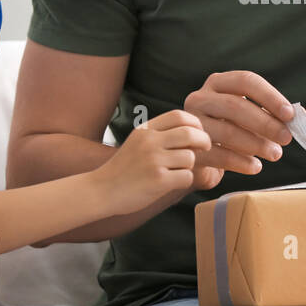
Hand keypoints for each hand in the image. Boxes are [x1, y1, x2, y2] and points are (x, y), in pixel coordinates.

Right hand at [92, 110, 210, 214]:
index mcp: (145, 130)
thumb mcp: (137, 142)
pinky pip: (186, 176)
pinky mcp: (158, 180)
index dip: (195, 123)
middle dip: (204, 141)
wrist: (100, 190)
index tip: (199, 133)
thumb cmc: (124, 169)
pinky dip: (184, 180)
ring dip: (190, 165)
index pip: (179, 115)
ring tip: (178, 170)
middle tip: (204, 148)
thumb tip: (194, 131)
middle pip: (190, 134)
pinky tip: (172, 183)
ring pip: (190, 157)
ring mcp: (153, 161)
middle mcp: (149, 142)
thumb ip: (159, 134)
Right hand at [183, 71, 294, 191]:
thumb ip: (272, 113)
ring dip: (256, 144)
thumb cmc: (229, 131)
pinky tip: (255, 166)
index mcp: (218, 83)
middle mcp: (200, 98)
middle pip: (236, 106)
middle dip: (266, 123)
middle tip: (286, 138)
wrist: (199, 156)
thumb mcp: (249, 116)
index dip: (270, 97)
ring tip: (275, 154)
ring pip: (227, 131)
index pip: (246, 81)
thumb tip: (300, 116)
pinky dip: (241, 162)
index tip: (290, 114)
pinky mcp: (188, 147)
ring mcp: (191, 123)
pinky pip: (218, 154)